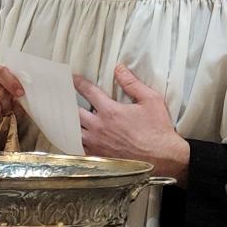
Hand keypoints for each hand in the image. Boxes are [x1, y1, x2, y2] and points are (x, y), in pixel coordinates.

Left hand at [75, 65, 189, 183]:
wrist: (163, 158)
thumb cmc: (158, 130)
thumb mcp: (151, 100)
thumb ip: (132, 84)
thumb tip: (119, 69)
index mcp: (110, 112)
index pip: (89, 92)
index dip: (79, 83)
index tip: (73, 78)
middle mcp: (99, 127)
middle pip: (75, 112)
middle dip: (68, 103)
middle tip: (62, 98)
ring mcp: (97, 144)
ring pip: (74, 131)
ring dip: (70, 123)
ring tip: (64, 118)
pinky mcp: (99, 156)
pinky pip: (80, 148)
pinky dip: (76, 141)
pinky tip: (75, 138)